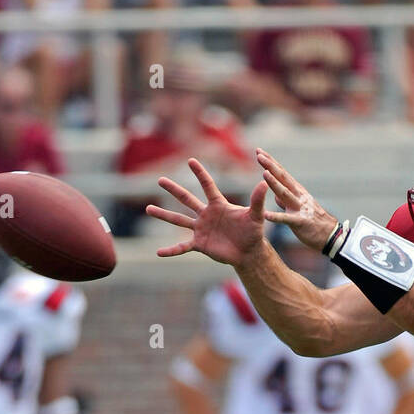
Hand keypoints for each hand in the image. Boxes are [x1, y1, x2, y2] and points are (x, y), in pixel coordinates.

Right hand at [147, 158, 266, 265]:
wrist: (248, 252)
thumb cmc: (253, 233)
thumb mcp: (255, 216)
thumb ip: (257, 200)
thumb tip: (265, 182)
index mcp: (218, 205)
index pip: (207, 186)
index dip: (200, 174)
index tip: (191, 160)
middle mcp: (206, 215)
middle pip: (186, 199)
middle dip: (173, 190)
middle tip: (160, 180)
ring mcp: (201, 229)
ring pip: (178, 220)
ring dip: (163, 215)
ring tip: (148, 209)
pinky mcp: (199, 244)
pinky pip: (182, 247)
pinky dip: (171, 251)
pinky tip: (158, 253)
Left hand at [256, 147, 338, 249]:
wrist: (331, 236)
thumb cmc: (313, 222)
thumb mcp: (298, 208)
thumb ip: (286, 201)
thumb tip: (275, 194)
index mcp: (298, 192)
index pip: (282, 174)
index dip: (271, 162)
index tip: (260, 151)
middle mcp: (299, 196)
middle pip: (283, 178)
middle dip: (271, 166)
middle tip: (259, 154)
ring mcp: (300, 208)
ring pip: (285, 194)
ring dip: (274, 183)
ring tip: (264, 173)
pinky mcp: (300, 222)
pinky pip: (286, 220)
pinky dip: (276, 217)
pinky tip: (265, 215)